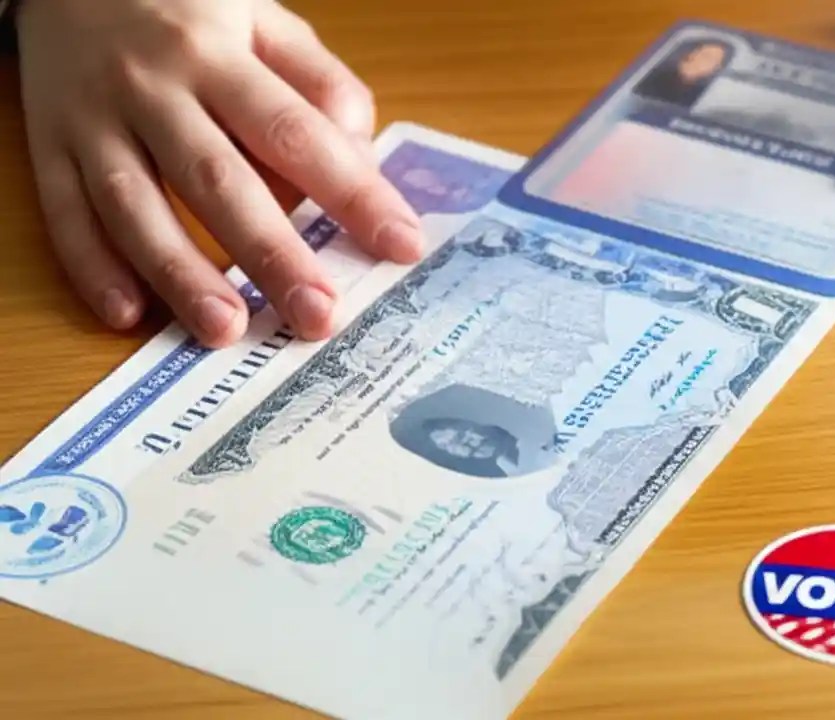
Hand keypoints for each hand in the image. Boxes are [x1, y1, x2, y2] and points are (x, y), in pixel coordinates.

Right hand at [16, 0, 423, 346]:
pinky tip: (128, 314)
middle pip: (218, 178)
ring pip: (136, 205)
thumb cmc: (186, 11)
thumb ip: (319, 82)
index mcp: (219, 53)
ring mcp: (94, 120)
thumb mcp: (262, 19)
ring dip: (179, 273)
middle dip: (271, 253)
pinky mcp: (46, 146)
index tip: (402, 244)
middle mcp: (154, 88)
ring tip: (226, 330)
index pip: (297, 131)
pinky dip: (92, 266)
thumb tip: (359, 157)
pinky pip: (65, 212)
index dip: (353, 191)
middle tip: (319, 315)